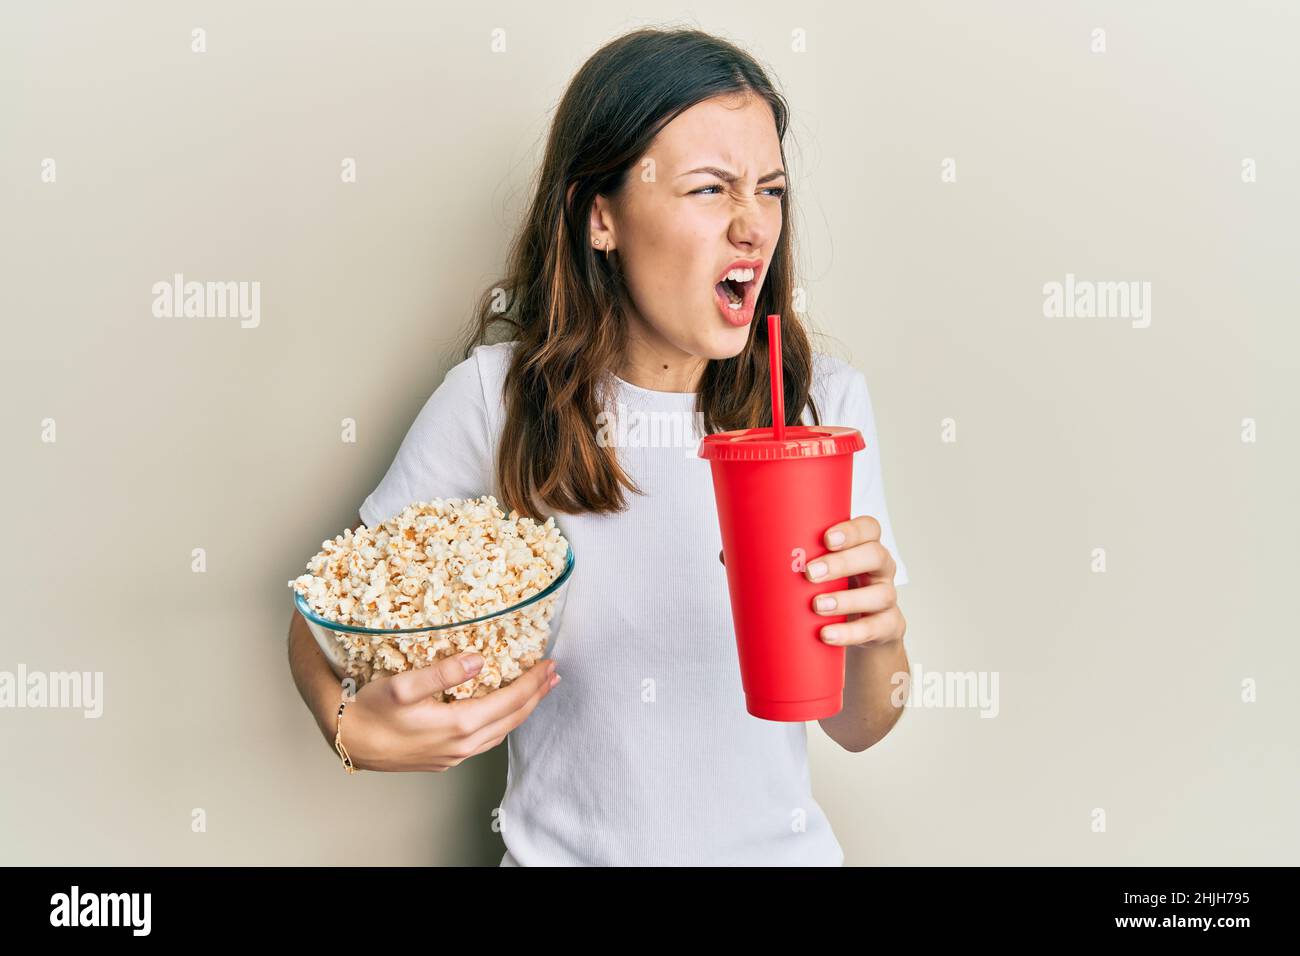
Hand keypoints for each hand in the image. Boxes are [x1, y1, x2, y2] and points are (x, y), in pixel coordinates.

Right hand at [338, 652, 559, 771]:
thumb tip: (479, 660)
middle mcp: (462, 745)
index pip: (509, 701)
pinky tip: (500, 713)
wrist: (348, 741)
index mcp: (458, 725)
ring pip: (500, 732)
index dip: (533, 682)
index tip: (549, 664)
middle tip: (553, 676)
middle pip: (512, 719)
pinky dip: (501, 722)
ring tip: (535, 692)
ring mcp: (453, 756)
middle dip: (536, 696)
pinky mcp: (443, 759)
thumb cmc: (371, 711)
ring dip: (521, 710)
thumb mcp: (402, 686)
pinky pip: (484, 741)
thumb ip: (442, 673)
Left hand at [719, 514, 905, 649]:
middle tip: (809, 572)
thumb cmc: (830, 592)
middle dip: (843, 562)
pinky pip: (876, 628)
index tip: (825, 537)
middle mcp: (880, 568)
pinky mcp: (887, 627)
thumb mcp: (809, 576)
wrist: (858, 634)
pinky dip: (852, 633)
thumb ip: (772, 562)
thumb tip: (726, 554)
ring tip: (816, 606)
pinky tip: (828, 635)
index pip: (869, 528)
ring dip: (848, 600)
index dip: (852, 530)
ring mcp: (886, 598)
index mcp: (861, 547)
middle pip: (875, 555)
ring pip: (881, 594)